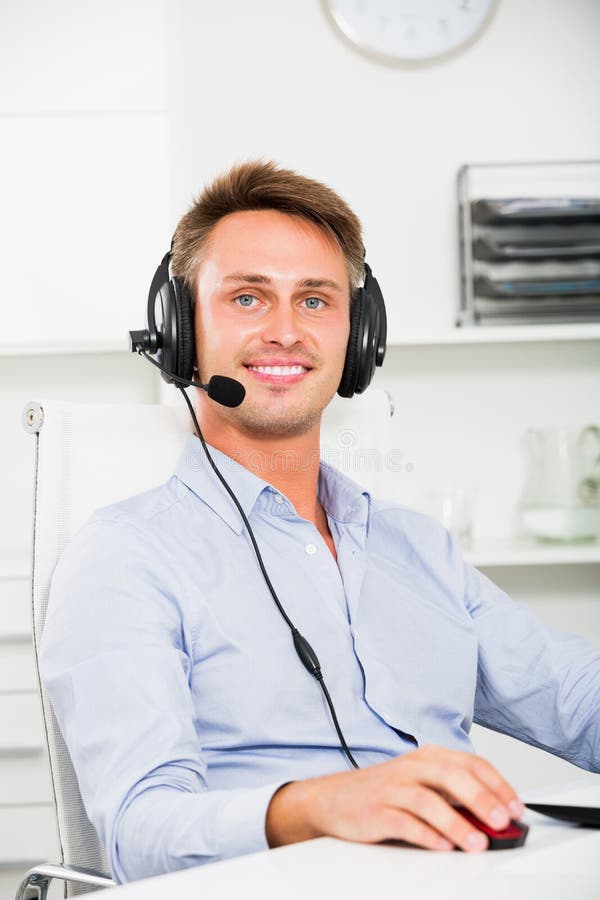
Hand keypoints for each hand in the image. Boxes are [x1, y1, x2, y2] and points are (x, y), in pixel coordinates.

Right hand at [265, 744, 523, 851]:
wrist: (331, 798)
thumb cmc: (383, 792)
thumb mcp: (421, 784)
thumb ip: (454, 795)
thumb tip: (494, 815)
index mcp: (427, 757)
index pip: (469, 763)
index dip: (496, 784)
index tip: (515, 806)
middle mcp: (411, 768)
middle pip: (452, 776)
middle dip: (482, 799)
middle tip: (502, 820)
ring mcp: (392, 789)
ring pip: (429, 800)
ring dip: (457, 823)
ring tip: (477, 843)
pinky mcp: (375, 812)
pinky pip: (403, 822)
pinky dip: (425, 835)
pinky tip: (441, 846)